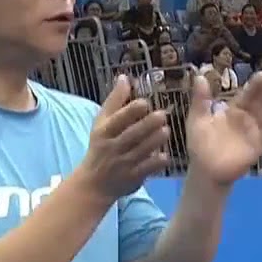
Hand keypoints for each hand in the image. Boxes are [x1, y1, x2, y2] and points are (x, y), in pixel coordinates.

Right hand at [77, 76, 171, 201]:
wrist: (94, 184)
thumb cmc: (100, 146)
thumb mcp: (101, 123)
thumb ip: (115, 101)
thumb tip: (124, 77)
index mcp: (104, 131)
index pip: (117, 120)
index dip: (130, 111)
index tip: (145, 102)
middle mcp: (113, 147)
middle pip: (131, 135)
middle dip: (146, 125)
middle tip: (162, 115)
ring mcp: (123, 163)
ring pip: (140, 151)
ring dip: (154, 141)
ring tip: (167, 131)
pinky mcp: (133, 178)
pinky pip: (146, 170)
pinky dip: (156, 163)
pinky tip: (166, 156)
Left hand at [186, 72, 261, 185]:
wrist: (206, 171)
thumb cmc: (200, 145)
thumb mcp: (197, 119)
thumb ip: (200, 99)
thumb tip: (199, 76)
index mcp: (233, 110)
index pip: (247, 94)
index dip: (256, 84)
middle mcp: (246, 117)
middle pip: (261, 100)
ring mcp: (254, 130)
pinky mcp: (259, 144)